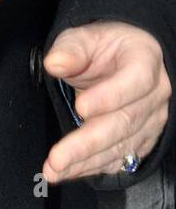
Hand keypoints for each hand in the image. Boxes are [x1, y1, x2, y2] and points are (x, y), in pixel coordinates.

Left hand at [42, 22, 170, 182]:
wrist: (123, 60)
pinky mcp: (142, 141)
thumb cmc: (105, 47)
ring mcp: (151, 121)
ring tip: (55, 169)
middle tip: (58, 157)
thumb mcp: (86, 37)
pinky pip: (120, 159)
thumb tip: (55, 63)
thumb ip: (71, 49)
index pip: (135, 81)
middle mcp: (154, 95)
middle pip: (124, 122)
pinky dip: (93, 167)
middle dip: (88, 142)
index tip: (80, 107)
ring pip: (121, 146)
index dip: (109, 96)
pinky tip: (70, 171)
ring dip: (86, 161)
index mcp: (145, 61)